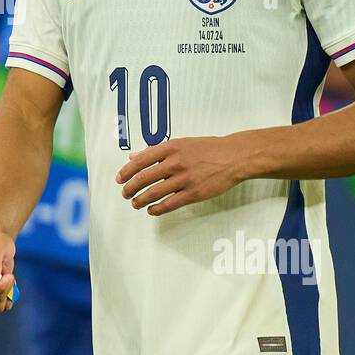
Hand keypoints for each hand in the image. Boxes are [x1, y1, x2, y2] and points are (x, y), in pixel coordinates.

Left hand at [115, 135, 250, 215]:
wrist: (234, 157)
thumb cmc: (208, 149)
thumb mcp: (181, 143)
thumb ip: (157, 151)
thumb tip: (134, 156)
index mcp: (170, 147)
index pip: (140, 160)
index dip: (126, 171)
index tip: (119, 179)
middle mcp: (175, 162)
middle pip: (144, 178)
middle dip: (130, 188)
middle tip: (125, 193)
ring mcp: (184, 179)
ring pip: (154, 193)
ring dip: (140, 200)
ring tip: (135, 203)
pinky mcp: (194, 193)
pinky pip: (170, 204)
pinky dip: (157, 209)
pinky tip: (151, 210)